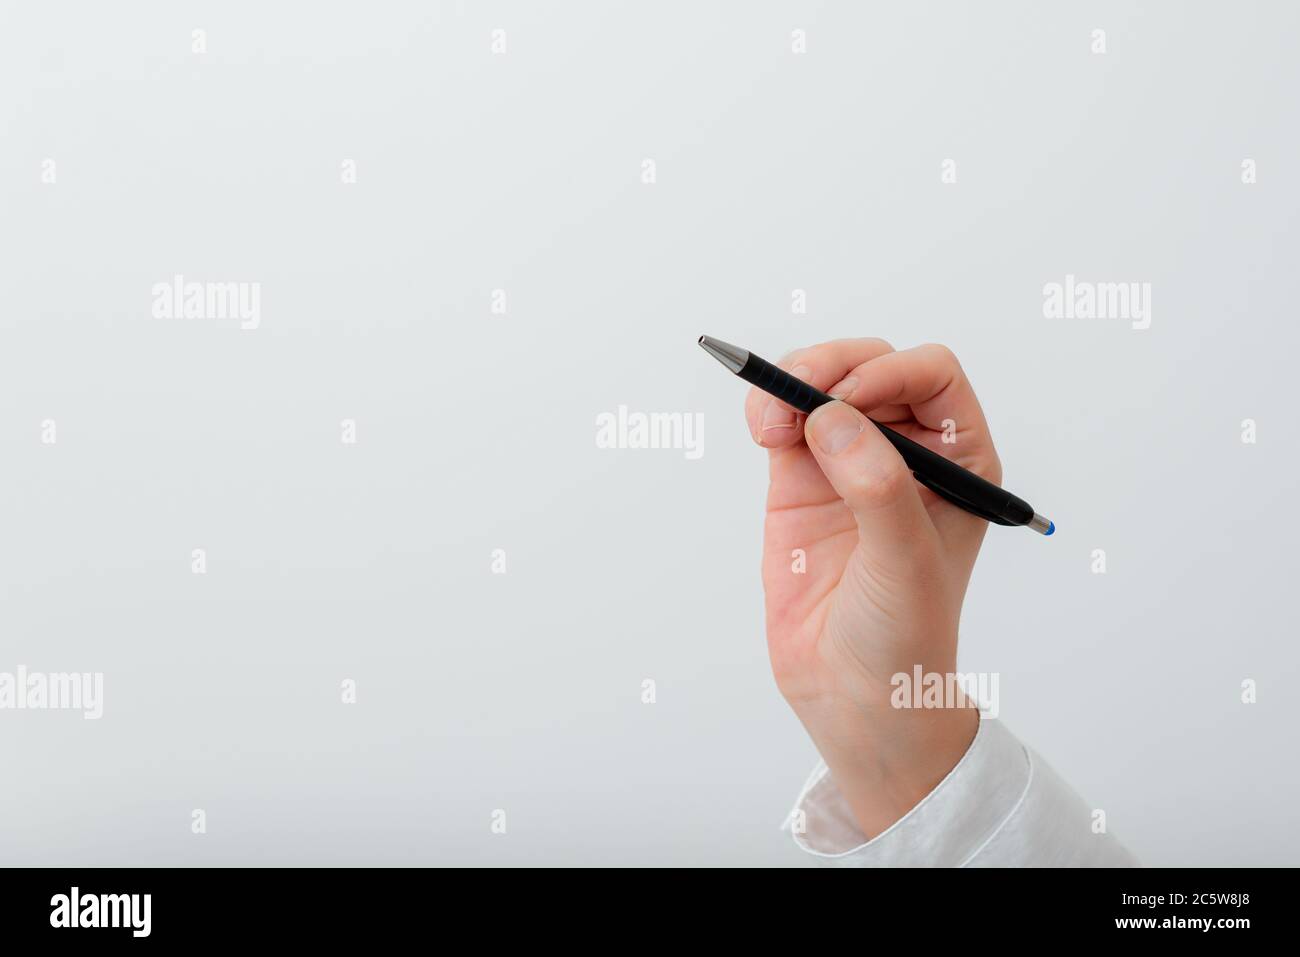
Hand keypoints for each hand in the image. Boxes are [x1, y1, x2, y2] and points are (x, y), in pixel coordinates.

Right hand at [744, 339, 1001, 837]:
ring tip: (771, 419)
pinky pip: (784, 420)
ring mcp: (849, 463)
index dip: (889, 372)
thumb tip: (833, 417)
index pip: (931, 376)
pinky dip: (768, 409)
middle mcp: (906, 451)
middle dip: (833, 368)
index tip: (848, 403)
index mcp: (958, 459)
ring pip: (822, 383)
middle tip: (800, 397)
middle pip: (871, 365)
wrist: (854, 694)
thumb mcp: (906, 564)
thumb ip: (877, 489)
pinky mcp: (800, 481)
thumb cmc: (906, 637)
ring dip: (793, 382)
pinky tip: (763, 430)